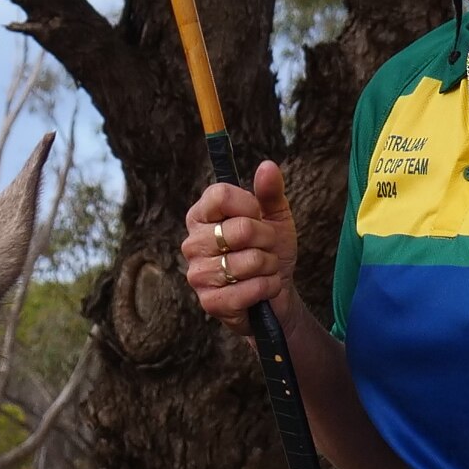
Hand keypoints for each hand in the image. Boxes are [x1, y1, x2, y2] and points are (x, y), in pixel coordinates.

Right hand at [180, 160, 297, 320]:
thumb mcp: (275, 218)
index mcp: (201, 216)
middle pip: (240, 229)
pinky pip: (251, 288)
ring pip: (250, 260)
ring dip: (270, 265)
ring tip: (265, 269)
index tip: (258, 216)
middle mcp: (192, 243)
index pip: (220, 195)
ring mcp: (198, 274)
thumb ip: (270, 192)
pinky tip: (265, 288)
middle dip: (267, 240)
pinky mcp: (210, 302)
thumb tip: (267, 166)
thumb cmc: (269, 252)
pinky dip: (269, 287)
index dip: (249, 205)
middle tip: (267, 248)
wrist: (274, 295)